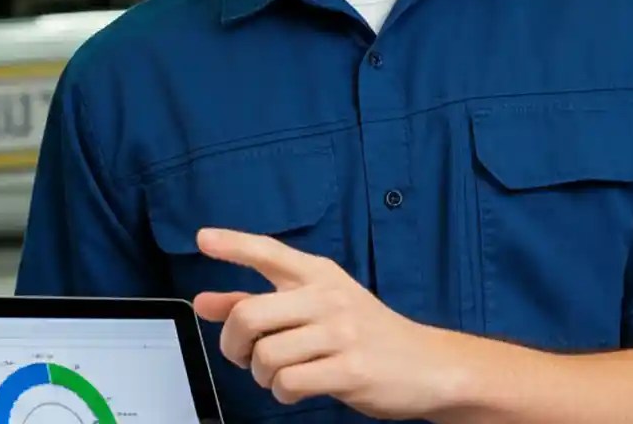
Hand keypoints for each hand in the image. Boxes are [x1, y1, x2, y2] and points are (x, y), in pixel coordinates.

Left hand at [193, 228, 466, 419]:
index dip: (233, 244)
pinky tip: (295, 388)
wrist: (429, 365)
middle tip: (242, 355)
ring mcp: (341, 333)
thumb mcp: (315, 306)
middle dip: (233, 345)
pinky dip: (282, 392)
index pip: (269, 251)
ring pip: (265, 355)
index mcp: (318, 274)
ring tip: (279, 374)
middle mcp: (328, 297)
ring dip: (261, 374)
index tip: (203, 239)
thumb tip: (205, 303)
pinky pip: (288, 383)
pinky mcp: (350, 370)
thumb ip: (258, 301)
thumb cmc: (364, 333)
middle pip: (249, 315)